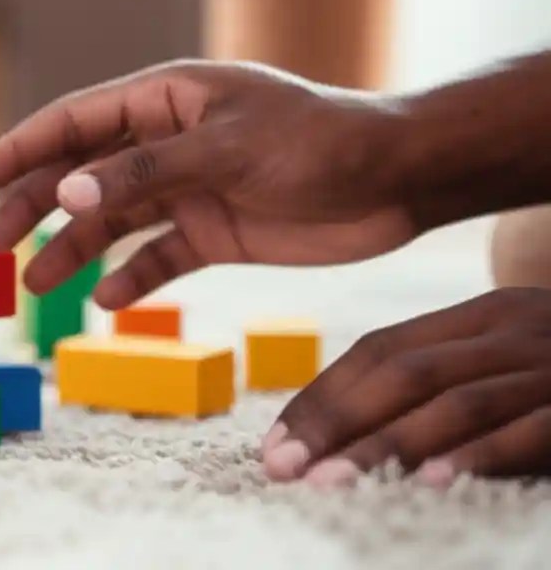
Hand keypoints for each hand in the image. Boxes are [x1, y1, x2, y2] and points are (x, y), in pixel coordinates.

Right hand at [0, 60, 416, 307]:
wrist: (397, 181)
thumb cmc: (319, 142)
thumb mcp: (229, 150)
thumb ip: (146, 172)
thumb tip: (67, 191)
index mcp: (163, 98)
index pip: (72, 121)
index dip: (18, 148)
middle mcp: (165, 142)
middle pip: (80, 173)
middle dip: (33, 205)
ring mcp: (185, 188)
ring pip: (110, 219)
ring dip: (72, 248)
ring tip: (35, 284)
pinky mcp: (211, 231)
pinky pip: (155, 256)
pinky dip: (130, 278)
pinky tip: (107, 300)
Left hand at [262, 288, 550, 487]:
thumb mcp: (513, 361)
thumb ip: (451, 380)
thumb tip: (352, 434)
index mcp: (484, 316)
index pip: (381, 350)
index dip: (324, 396)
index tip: (276, 444)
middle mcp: (516, 329)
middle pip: (406, 371)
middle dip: (337, 421)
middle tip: (284, 468)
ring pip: (458, 400)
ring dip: (388, 445)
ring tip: (331, 484)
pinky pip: (533, 429)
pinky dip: (480, 456)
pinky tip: (431, 482)